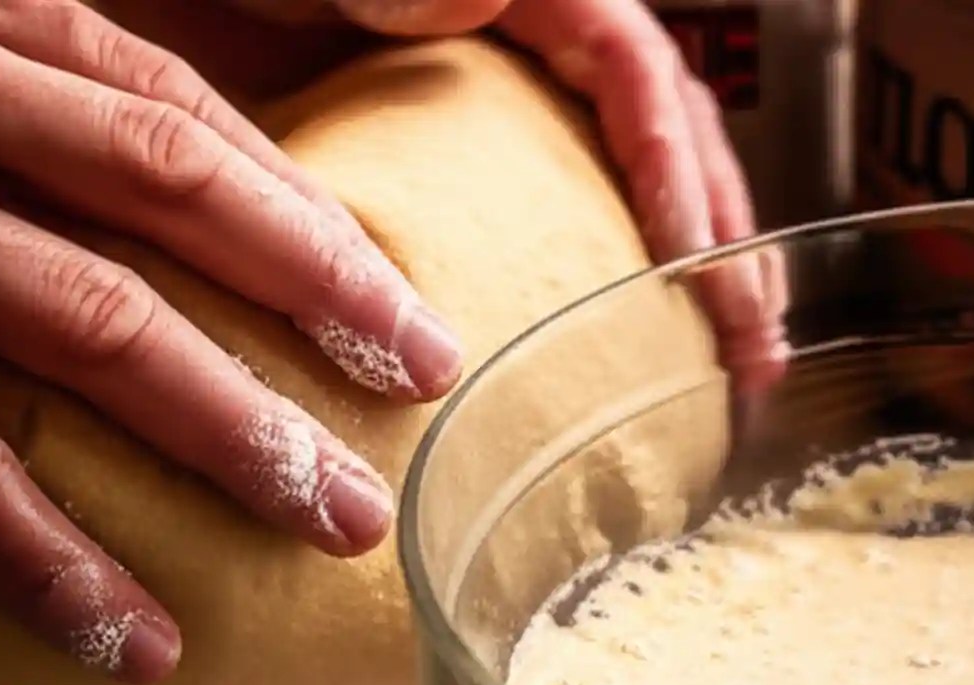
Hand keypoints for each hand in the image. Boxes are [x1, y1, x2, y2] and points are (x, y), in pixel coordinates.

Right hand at [0, 0, 461, 682]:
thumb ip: (58, 102)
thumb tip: (237, 199)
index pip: (184, 122)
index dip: (309, 223)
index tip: (412, 320)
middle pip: (162, 206)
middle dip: (307, 315)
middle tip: (417, 401)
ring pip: (78, 328)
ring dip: (220, 435)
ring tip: (331, 523)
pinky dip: (36, 555)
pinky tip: (133, 634)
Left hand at [493, 0, 788, 390]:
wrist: (217, 21)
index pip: (639, 76)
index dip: (678, 170)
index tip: (694, 266)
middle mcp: (554, 46)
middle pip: (675, 136)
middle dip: (725, 241)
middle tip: (756, 344)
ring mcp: (533, 102)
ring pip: (648, 178)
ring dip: (704, 266)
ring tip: (738, 361)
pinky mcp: (505, 155)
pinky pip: (589, 209)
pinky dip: (632, 270)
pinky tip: (650, 335)